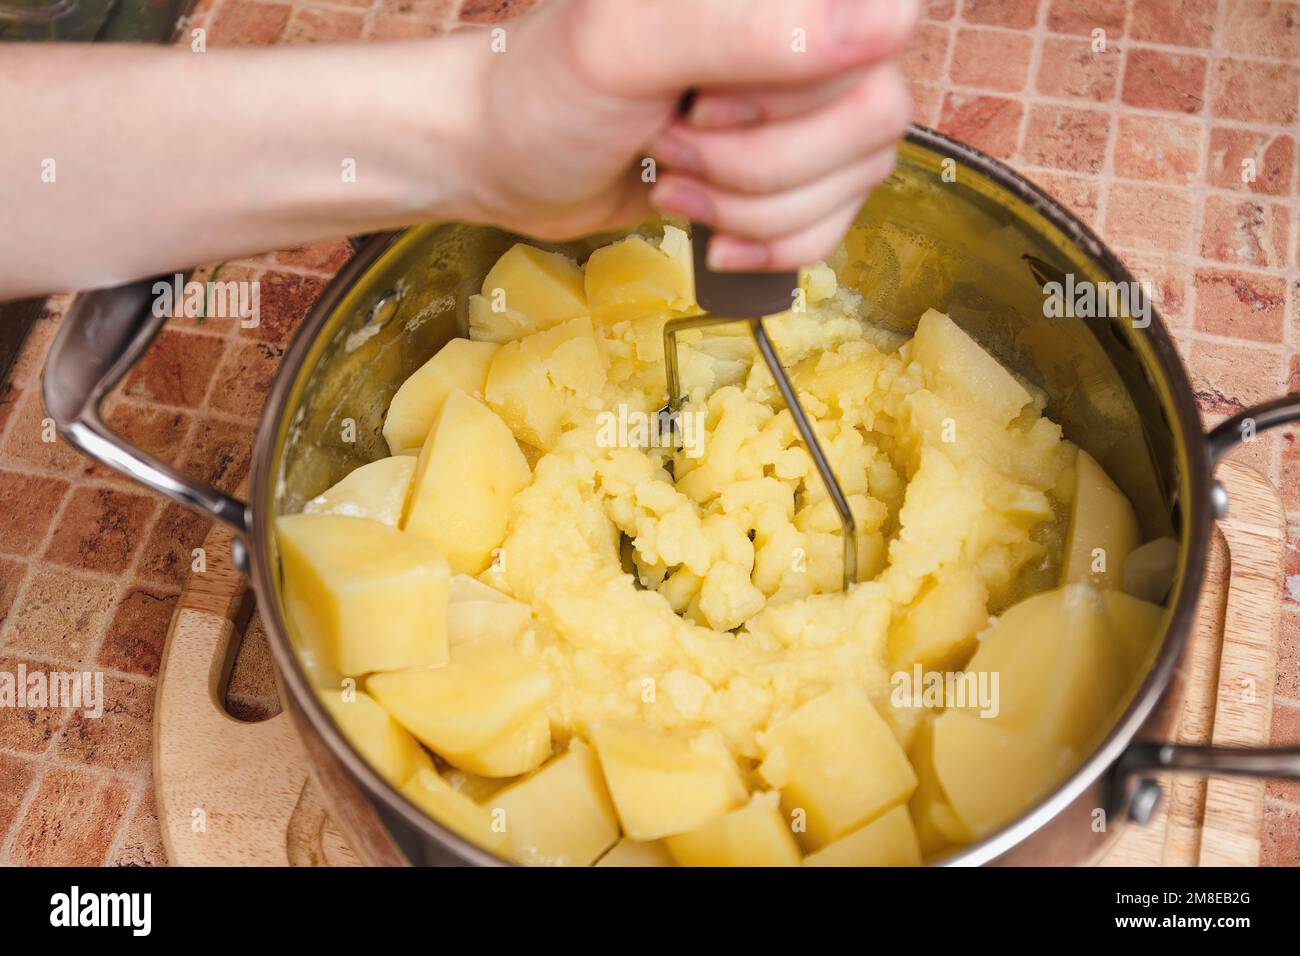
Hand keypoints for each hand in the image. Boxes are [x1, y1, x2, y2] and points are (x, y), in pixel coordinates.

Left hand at [458, 0, 917, 270]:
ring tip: (671, 176)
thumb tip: (886, 22)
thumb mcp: (625, 46)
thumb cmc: (548, 93)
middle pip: (873, 118)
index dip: (791, 96)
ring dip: (751, 208)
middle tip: (672, 144)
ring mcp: (809, 104)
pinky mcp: (797, 167)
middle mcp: (810, 31)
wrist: (509, 161)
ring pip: (857, 180)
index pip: (877, 35)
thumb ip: (746, 28)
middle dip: (759, 164)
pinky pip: (836, 225)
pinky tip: (709, 227)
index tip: (702, 104)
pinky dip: (769, 244)